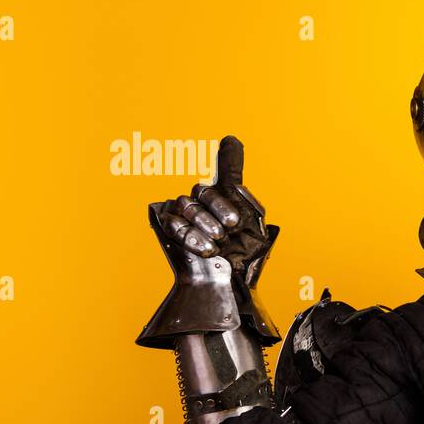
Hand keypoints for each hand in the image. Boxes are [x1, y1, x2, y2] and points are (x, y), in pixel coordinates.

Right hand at [153, 135, 273, 272]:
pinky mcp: (169, 229)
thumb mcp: (255, 220)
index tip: (232, 141)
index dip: (229, 156)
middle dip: (218, 208)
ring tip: (217, 243)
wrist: (230, 282)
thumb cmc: (245, 257)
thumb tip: (231, 145)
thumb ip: (242, 187)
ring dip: (204, 224)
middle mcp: (206, 204)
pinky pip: (171, 220)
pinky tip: (205, 248)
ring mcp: (185, 215)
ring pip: (186, 203)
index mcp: (230, 201)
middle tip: (230, 228)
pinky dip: (189, 234)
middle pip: (203, 190)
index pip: (227, 171)